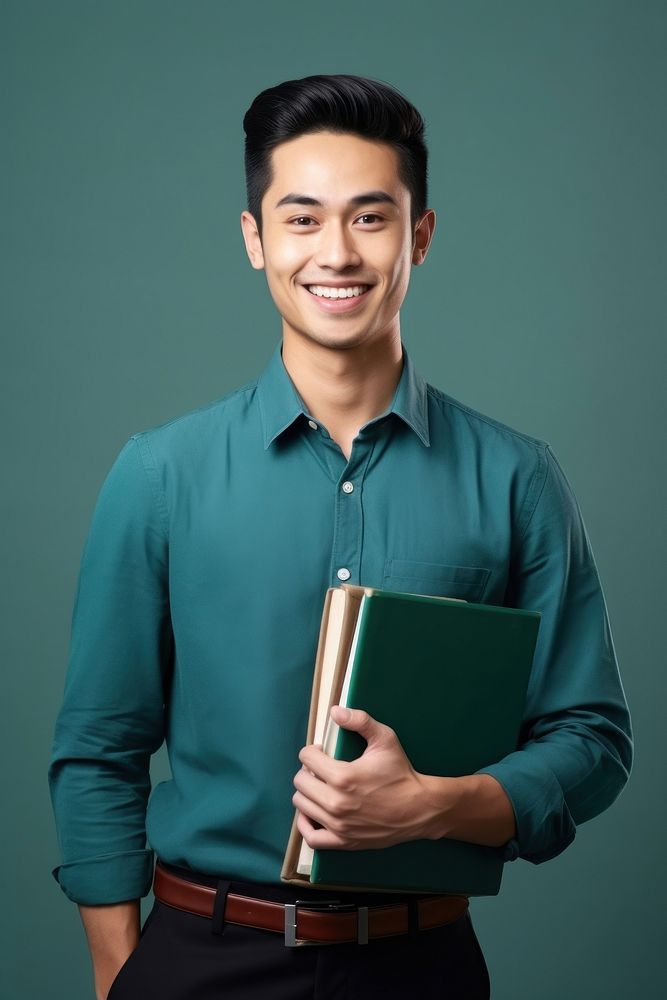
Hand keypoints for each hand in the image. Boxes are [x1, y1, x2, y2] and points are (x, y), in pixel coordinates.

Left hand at [292, 705, 439, 849]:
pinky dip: (306, 824)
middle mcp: (336, 803)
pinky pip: (311, 837)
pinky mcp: (343, 841)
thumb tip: (335, 711)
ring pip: (301, 805)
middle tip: (322, 769)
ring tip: (320, 787)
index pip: (306, 758)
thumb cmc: (401, 773)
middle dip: (308, 771)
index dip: (312, 751)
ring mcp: (338, 825)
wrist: (419, 808)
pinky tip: (313, 812)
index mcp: (343, 776)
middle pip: (300, 782)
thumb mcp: (385, 739)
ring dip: (307, 793)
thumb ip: (361, 721)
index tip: (322, 752)